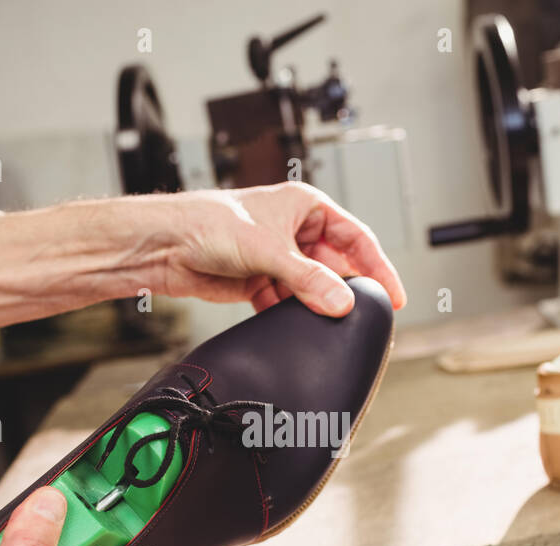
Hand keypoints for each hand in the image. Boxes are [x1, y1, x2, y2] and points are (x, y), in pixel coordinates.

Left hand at [152, 182, 407, 315]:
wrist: (165, 245)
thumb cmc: (208, 222)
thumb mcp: (268, 249)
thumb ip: (308, 279)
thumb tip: (342, 302)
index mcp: (306, 206)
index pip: (356, 237)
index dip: (378, 266)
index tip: (394, 295)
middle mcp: (294, 230)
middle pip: (335, 266)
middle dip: (345, 290)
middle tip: (362, 315)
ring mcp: (278, 257)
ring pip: (311, 287)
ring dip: (315, 304)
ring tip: (324, 321)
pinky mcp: (259, 281)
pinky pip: (287, 303)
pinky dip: (290, 314)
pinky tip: (293, 324)